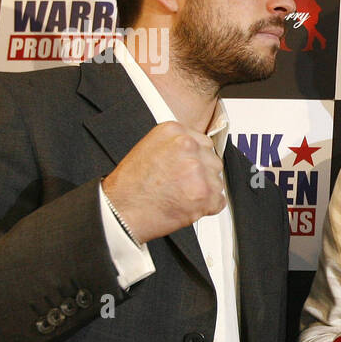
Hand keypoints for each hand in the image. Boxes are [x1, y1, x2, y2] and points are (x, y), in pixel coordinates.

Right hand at [102, 121, 226, 242]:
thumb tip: (196, 151)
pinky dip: (206, 208)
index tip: (188, 169)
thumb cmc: (130, 185)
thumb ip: (176, 146)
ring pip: (217, 181)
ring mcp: (198, 170)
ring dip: (204, 191)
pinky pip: (219, 201)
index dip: (197, 160)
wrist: (121, 210)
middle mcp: (188, 146)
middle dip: (202, 175)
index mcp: (175, 132)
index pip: (204, 143)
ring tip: (180, 195)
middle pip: (213, 161)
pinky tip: (186, 205)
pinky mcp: (205, 193)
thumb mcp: (149, 148)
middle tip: (182, 185)